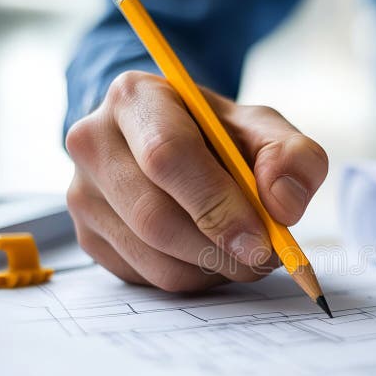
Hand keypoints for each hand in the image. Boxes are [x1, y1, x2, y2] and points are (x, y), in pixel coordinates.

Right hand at [66, 71, 327, 290]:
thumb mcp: (266, 130)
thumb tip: (284, 204)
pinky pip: (147, 278)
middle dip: (221, 249)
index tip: (261, 241)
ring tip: (245, 252)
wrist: (177, 144)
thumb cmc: (220, 137)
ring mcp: (83, 193)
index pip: (168, 156)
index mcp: (136, 98)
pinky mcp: (88, 237)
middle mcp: (93, 142)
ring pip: (153, 258)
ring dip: (212, 269)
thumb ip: (293, 157)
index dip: (218, 205)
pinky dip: (193, 278)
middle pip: (156, 217)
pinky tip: (211, 253)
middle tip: (266, 258)